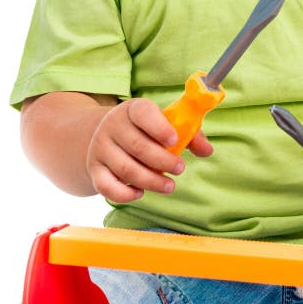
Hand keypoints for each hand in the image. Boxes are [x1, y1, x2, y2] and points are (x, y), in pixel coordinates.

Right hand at [86, 97, 212, 203]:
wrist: (104, 134)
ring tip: (169, 186)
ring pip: (126, 169)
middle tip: (180, 169)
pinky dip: (125, 194)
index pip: (142, 113)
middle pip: (137, 146)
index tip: (174, 140)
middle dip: (162, 161)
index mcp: (133, 109)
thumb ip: (188, 134)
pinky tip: (141, 193)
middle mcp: (113, 126)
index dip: (159, 127)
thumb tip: (207, 150)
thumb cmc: (144, 129)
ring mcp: (100, 148)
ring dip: (151, 181)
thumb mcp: (163, 123)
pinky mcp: (94, 169)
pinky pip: (107, 186)